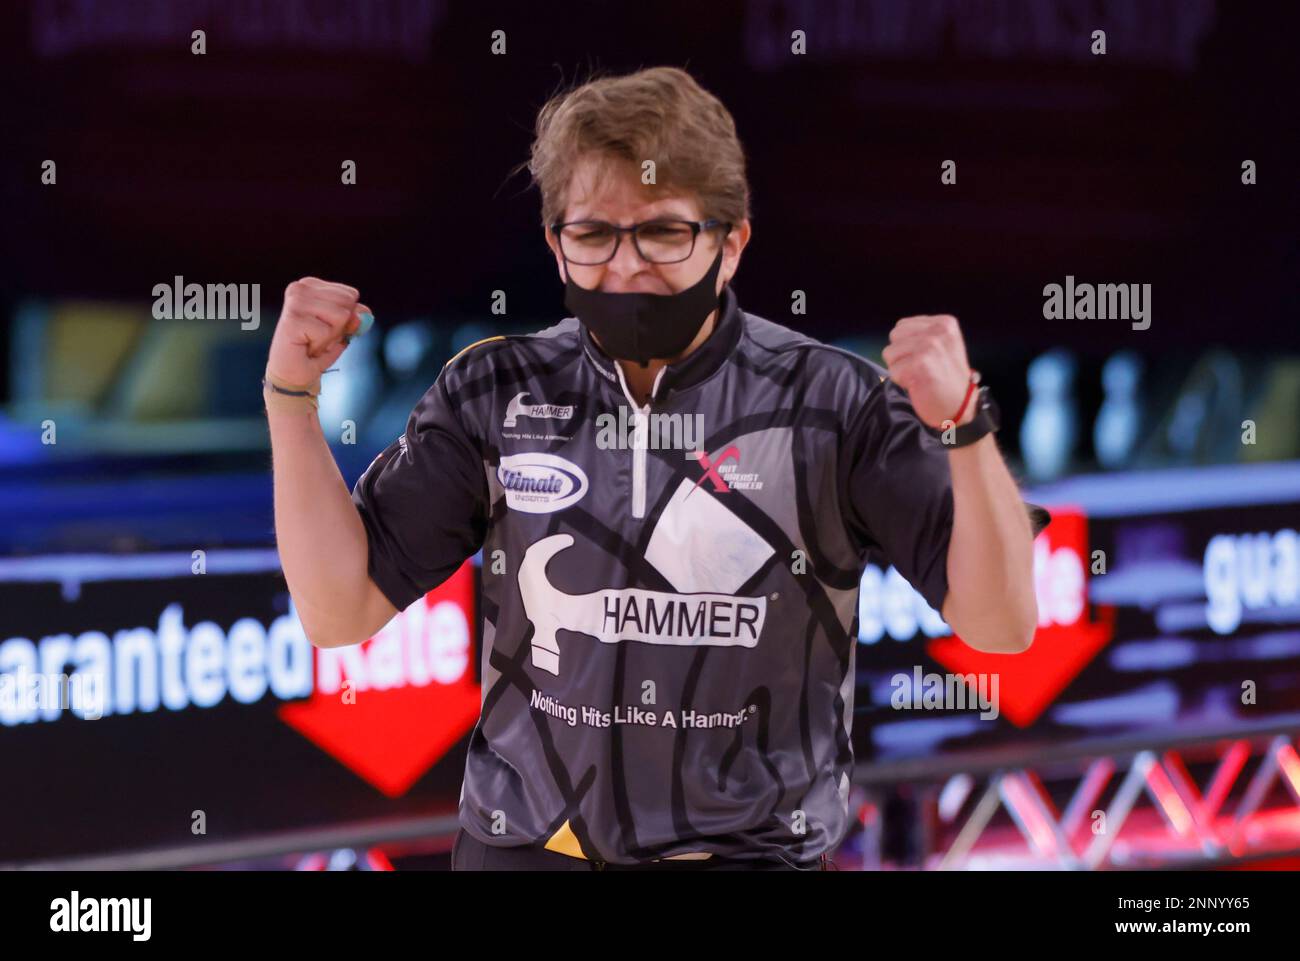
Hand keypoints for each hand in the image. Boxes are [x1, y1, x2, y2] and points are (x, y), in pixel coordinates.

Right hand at [267, 277, 371, 384]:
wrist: (294, 374)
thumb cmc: (317, 349)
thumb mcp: (343, 329)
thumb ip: (356, 316)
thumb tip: (365, 312)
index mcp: (311, 285)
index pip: (351, 294)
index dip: (346, 318)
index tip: (325, 328)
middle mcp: (300, 288)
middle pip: (348, 302)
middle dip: (340, 327)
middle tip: (319, 337)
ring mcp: (294, 302)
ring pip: (341, 316)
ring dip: (331, 337)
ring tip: (312, 341)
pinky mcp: (292, 319)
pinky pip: (327, 332)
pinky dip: (321, 346)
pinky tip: (305, 347)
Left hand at [881, 314, 974, 428]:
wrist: (960, 406)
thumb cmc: (947, 379)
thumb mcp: (942, 345)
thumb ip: (922, 334)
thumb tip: (896, 332)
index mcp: (944, 323)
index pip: (902, 326)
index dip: (907, 345)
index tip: (926, 359)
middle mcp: (938, 331)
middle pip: (894, 337)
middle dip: (901, 354)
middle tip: (921, 368)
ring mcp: (929, 346)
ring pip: (890, 353)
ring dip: (901, 368)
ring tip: (920, 375)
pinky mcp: (920, 363)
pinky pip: (893, 371)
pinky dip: (902, 381)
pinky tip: (919, 384)